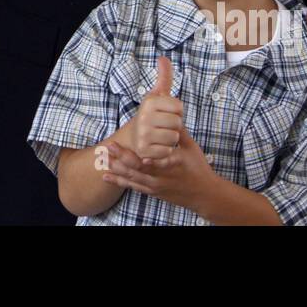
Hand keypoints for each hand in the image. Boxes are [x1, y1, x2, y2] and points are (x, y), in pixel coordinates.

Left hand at [102, 129, 217, 210]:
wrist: (204, 194)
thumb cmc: (198, 168)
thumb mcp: (191, 148)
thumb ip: (179, 132)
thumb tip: (172, 112)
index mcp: (172, 164)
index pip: (156, 161)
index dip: (143, 158)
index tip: (134, 149)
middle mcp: (161, 177)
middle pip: (138, 169)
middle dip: (122, 157)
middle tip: (109, 146)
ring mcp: (155, 186)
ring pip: (132, 178)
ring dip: (116, 168)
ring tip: (102, 158)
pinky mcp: (152, 192)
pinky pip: (132, 187)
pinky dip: (119, 181)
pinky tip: (106, 176)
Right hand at [128, 56, 183, 161]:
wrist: (130, 138)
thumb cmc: (149, 115)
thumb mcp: (155, 96)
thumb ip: (163, 77)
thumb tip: (163, 57)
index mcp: (149, 102)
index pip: (179, 107)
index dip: (176, 111)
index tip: (165, 113)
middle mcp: (144, 117)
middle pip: (178, 123)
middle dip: (174, 126)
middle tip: (162, 126)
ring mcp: (143, 135)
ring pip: (174, 138)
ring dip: (170, 139)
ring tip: (160, 136)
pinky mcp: (144, 151)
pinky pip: (168, 151)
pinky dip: (165, 151)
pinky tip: (157, 146)